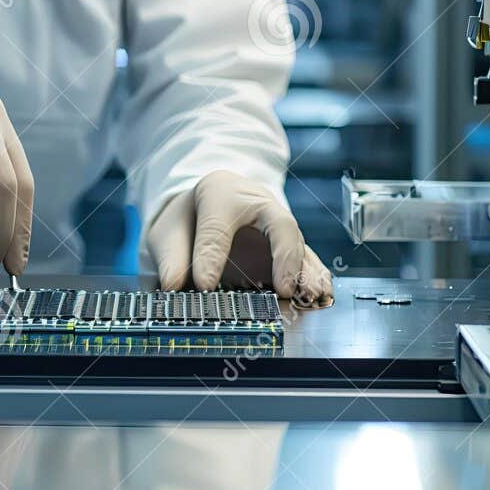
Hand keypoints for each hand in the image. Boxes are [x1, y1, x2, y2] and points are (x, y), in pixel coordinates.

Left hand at [145, 170, 333, 306]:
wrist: (208, 206)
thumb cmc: (189, 219)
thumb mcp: (169, 232)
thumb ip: (171, 257)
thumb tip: (173, 286)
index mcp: (220, 193)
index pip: (217, 225)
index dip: (210, 256)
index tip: (204, 285)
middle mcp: (258, 205)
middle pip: (278, 224)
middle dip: (284, 256)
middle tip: (284, 289)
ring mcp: (277, 226)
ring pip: (299, 243)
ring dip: (307, 271)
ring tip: (310, 295)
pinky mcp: (289, 246)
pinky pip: (306, 258)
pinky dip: (315, 276)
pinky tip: (321, 295)